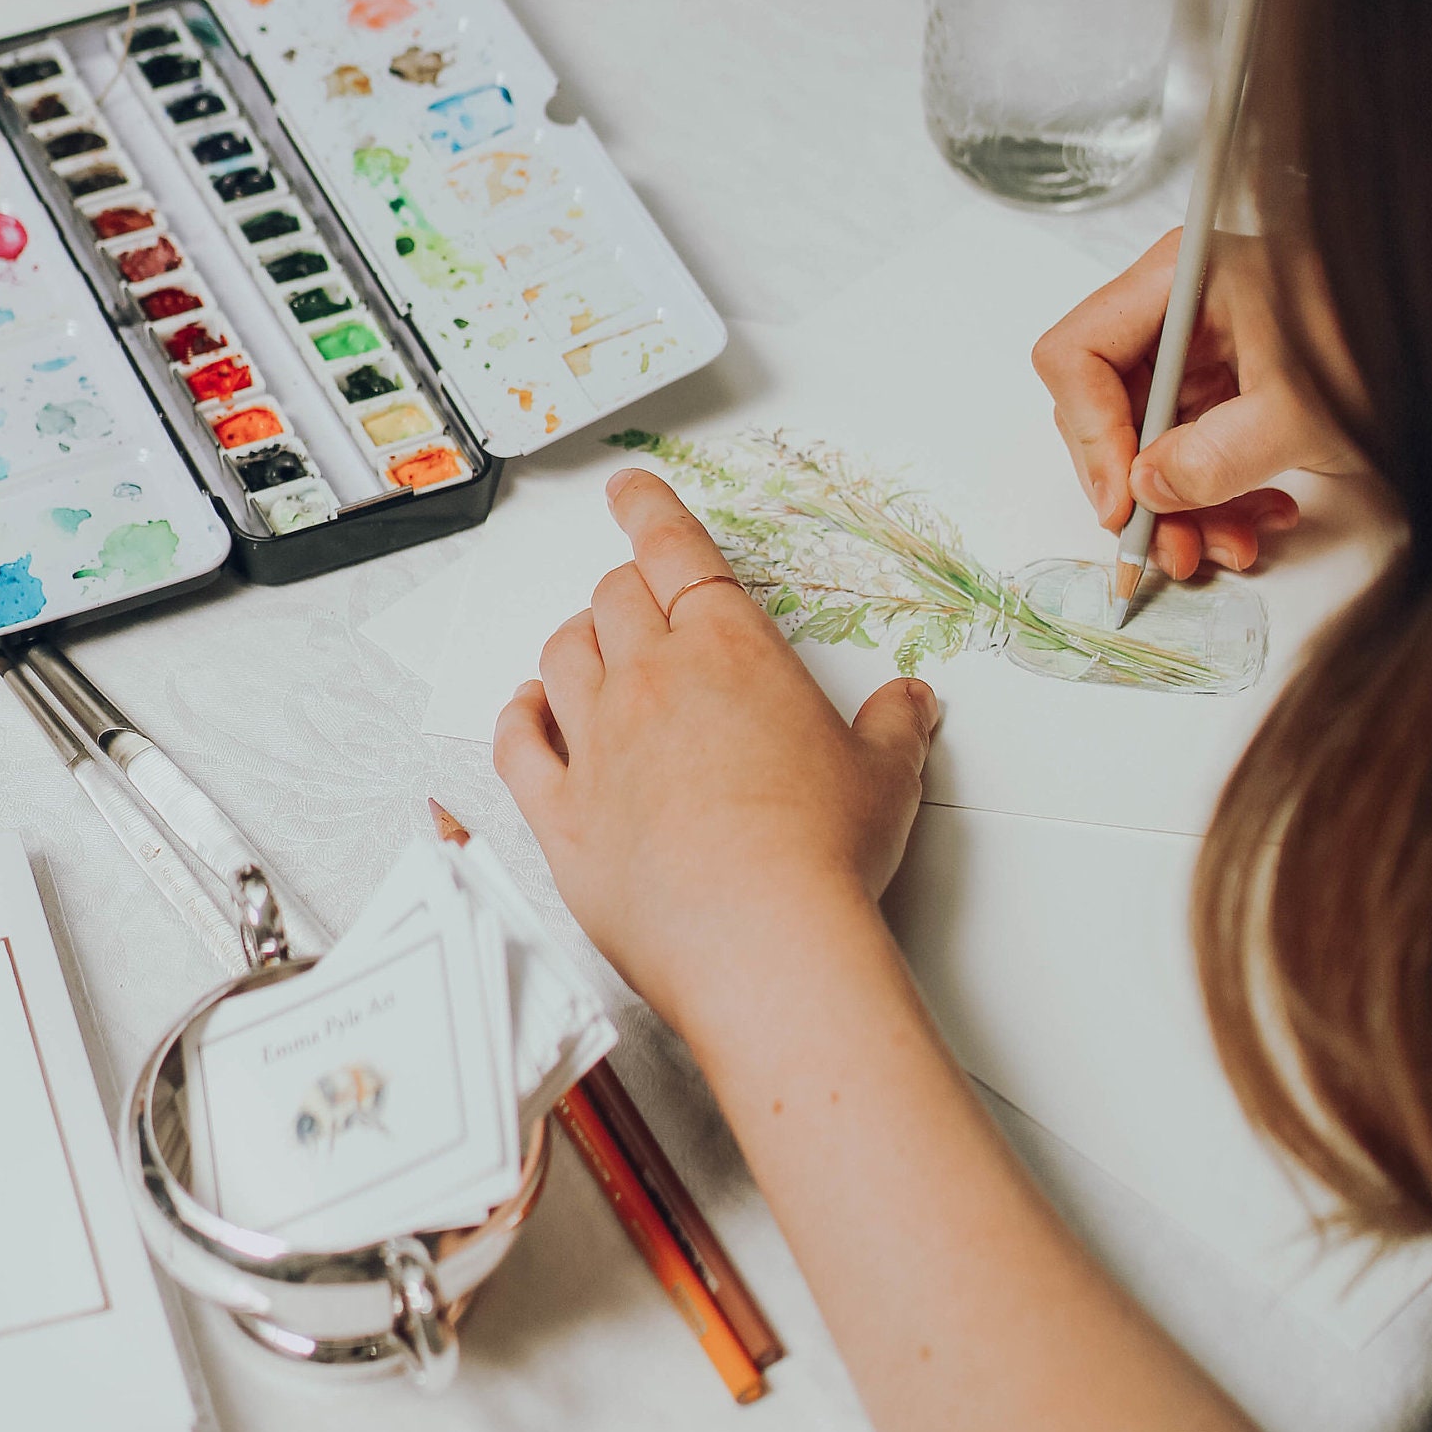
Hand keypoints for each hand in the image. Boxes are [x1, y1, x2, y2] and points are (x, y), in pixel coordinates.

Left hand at [494, 470, 937, 1039]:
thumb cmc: (823, 855)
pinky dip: (520, 716)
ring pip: (562, 656)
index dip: (648, 509)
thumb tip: (911, 704)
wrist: (763, 941)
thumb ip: (894, 728)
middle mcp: (653, 681)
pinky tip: (531, 710)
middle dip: (626, 591)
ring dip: (574, 642)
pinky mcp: (563, 814)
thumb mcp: (885, 777)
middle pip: (614, 600)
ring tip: (590, 649)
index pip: (676, 551)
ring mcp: (599, 745)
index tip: (627, 490)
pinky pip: (520, 744)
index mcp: (731, 651)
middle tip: (641, 601)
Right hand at [1032, 231, 1362, 578]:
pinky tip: (1258, 519)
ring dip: (1180, 508)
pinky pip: (1189, 451)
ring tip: (1227, 547)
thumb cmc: (1387, 348)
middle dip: (1138, 487)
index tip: (1122, 502)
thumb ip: (1215, 457)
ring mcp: (1199, 349)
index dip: (1089, 433)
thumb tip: (1145, 491)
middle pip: (1103, 407)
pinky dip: (1214, 497)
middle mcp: (1176, 309)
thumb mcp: (1299, 414)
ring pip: (1146, 442)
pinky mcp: (1223, 386)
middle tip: (1168, 547)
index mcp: (1180, 279)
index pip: (1079, 354)